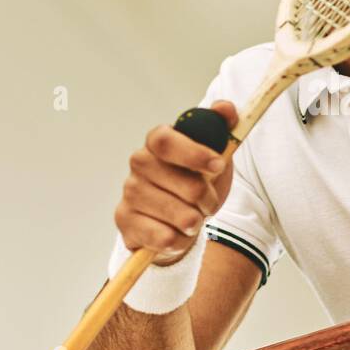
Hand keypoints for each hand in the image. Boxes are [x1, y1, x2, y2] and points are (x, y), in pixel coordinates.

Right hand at [114, 101, 236, 263]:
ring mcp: (129, 191)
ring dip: (195, 222)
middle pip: (182, 183)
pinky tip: (177, 234)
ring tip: (192, 219)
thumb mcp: (215, 157)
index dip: (194, 153)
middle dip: (206, 198)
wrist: (179, 222)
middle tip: (209, 203)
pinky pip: (165, 238)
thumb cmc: (197, 184)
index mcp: (158, 142)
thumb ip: (221, 129)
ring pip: (179, 215)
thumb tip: (226, 108)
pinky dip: (180, 241)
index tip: (218, 165)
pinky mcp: (124, 220)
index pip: (165, 141)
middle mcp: (139, 162)